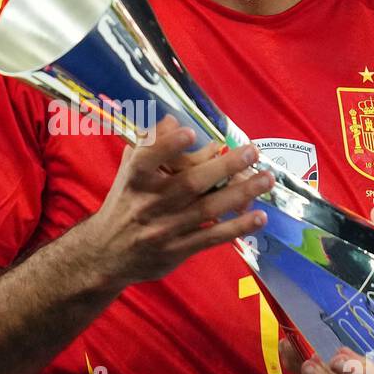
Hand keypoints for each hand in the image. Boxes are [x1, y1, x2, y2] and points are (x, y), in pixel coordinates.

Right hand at [78, 115, 271, 287]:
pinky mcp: (178, 250)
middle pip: (190, 183)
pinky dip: (237, 227)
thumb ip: (147, 144)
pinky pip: (212, 236)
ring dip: (241, 193)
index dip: (168, 145)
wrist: (107, 254)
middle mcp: (150, 203)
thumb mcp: (128, 172)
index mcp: (135, 179)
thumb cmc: (124, 204)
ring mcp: (166, 229)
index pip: (147, 159)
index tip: (190, 132)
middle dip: (224, 166)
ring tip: (266, 179)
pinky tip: (259, 216)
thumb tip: (172, 119)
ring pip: (208, 209)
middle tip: (252, 151)